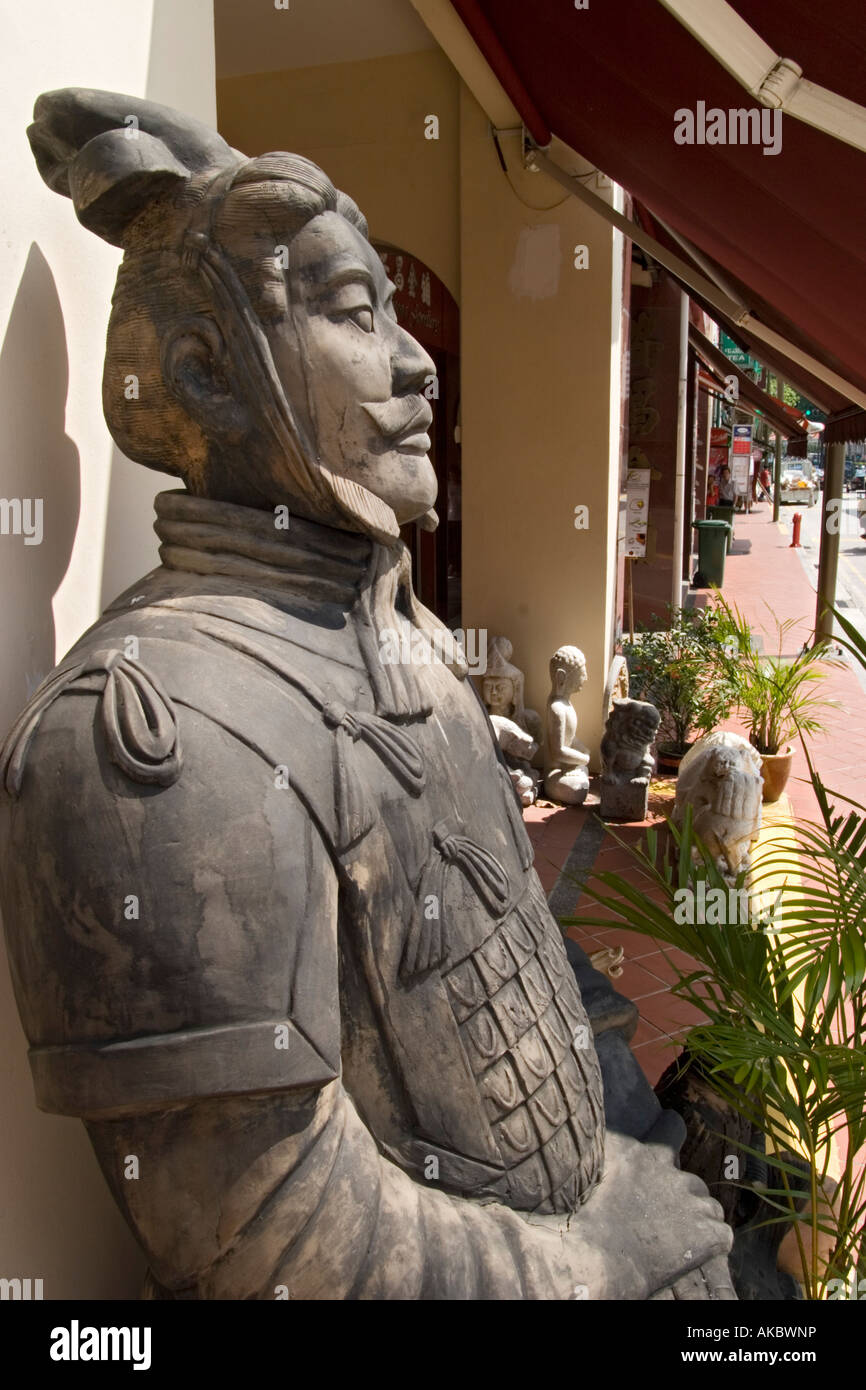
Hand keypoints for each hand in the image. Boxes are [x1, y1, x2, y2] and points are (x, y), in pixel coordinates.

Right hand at [528, 1131, 732, 1299]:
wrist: (601, 1256)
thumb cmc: (590, 1211)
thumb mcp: (594, 1163)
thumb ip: (603, 1137)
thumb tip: (592, 1113)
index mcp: (651, 1156)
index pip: (673, 1128)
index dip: (672, 1128)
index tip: (672, 1126)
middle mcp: (678, 1177)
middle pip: (691, 1181)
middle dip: (680, 1195)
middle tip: (657, 1215)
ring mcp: (696, 1207)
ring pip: (709, 1207)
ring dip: (697, 1218)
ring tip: (672, 1235)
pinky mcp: (708, 1236)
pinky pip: (722, 1234)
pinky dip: (712, 1242)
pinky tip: (691, 1250)